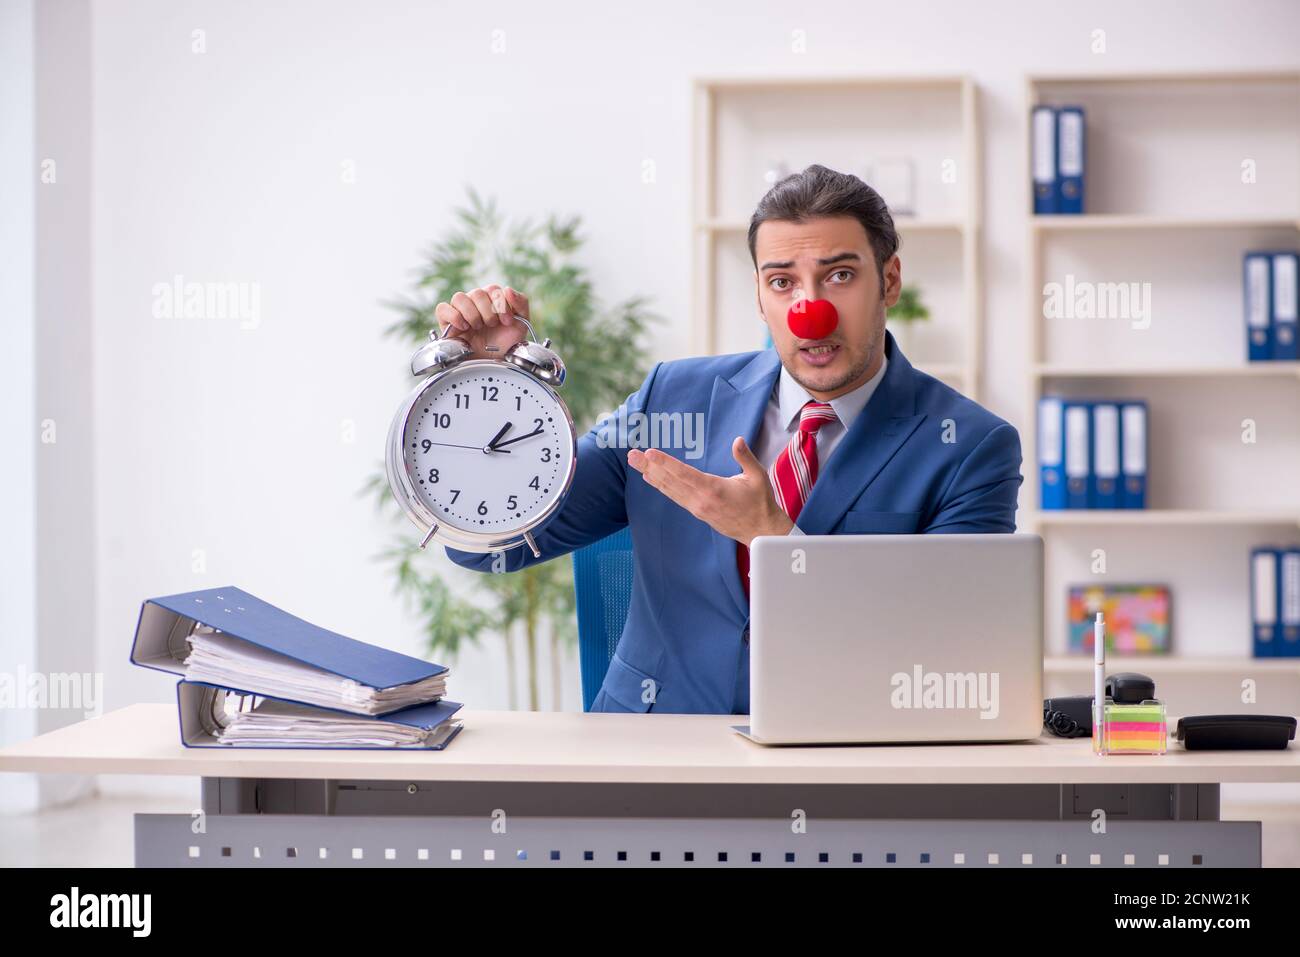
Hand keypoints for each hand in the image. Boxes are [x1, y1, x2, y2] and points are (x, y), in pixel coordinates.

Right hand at [434, 285, 529, 358]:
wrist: (491, 364)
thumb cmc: (505, 344)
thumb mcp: (521, 324)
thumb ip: (521, 303)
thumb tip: (508, 289)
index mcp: (491, 299)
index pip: (493, 289)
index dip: (501, 305)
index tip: (507, 322)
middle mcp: (475, 302)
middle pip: (477, 293)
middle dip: (489, 312)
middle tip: (492, 326)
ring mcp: (460, 310)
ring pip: (459, 297)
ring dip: (472, 314)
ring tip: (478, 327)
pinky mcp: (446, 321)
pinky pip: (442, 308)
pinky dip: (454, 316)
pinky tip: (464, 327)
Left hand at [627, 437, 793, 545]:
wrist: (760, 531)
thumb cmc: (760, 502)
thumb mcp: (758, 477)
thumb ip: (745, 458)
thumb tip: (737, 440)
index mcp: (713, 489)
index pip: (684, 473)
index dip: (665, 463)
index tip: (649, 453)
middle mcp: (700, 500)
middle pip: (670, 481)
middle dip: (649, 466)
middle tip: (631, 455)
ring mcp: (697, 507)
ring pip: (670, 489)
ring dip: (651, 475)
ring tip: (636, 463)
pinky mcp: (697, 512)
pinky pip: (675, 496)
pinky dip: (661, 486)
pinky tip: (651, 478)